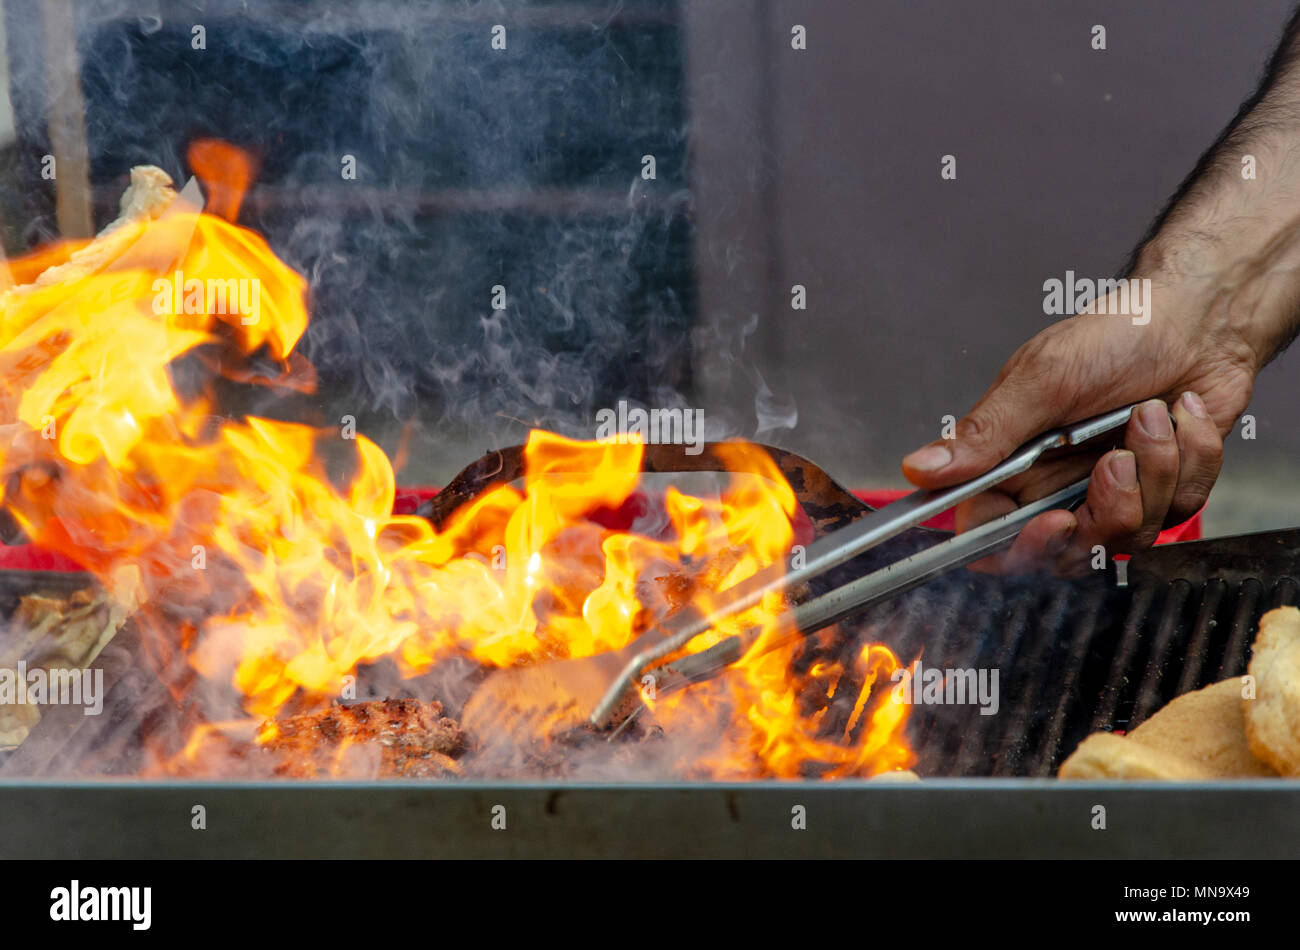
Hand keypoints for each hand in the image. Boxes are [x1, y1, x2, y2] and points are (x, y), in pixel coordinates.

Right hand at [900, 279, 1255, 574]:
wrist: (1194, 320)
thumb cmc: (1115, 335)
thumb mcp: (1040, 379)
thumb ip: (983, 433)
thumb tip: (920, 468)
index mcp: (1011, 465)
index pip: (992, 536)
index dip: (1021, 546)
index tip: (1055, 522)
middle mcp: (1055, 486)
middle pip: (1065, 551)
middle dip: (1104, 513)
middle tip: (1116, 464)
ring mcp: (1110, 493)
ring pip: (1126, 535)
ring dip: (1154, 470)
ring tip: (1151, 416)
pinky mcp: (1161, 491)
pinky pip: (1177, 510)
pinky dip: (1190, 460)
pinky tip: (1180, 418)